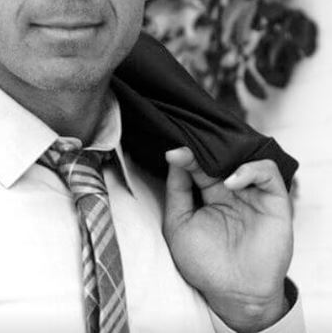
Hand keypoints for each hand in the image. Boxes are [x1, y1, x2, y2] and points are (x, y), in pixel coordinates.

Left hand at [163, 147, 292, 332]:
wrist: (234, 294)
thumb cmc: (203, 263)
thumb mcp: (179, 223)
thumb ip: (176, 191)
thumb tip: (174, 158)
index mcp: (209, 194)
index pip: (197, 165)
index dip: (185, 157)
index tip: (172, 154)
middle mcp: (231, 191)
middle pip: (218, 159)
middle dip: (201, 154)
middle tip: (186, 154)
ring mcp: (252, 194)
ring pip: (244, 158)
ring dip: (224, 158)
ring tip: (209, 169)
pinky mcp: (274, 201)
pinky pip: (267, 172)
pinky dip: (249, 170)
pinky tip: (231, 183)